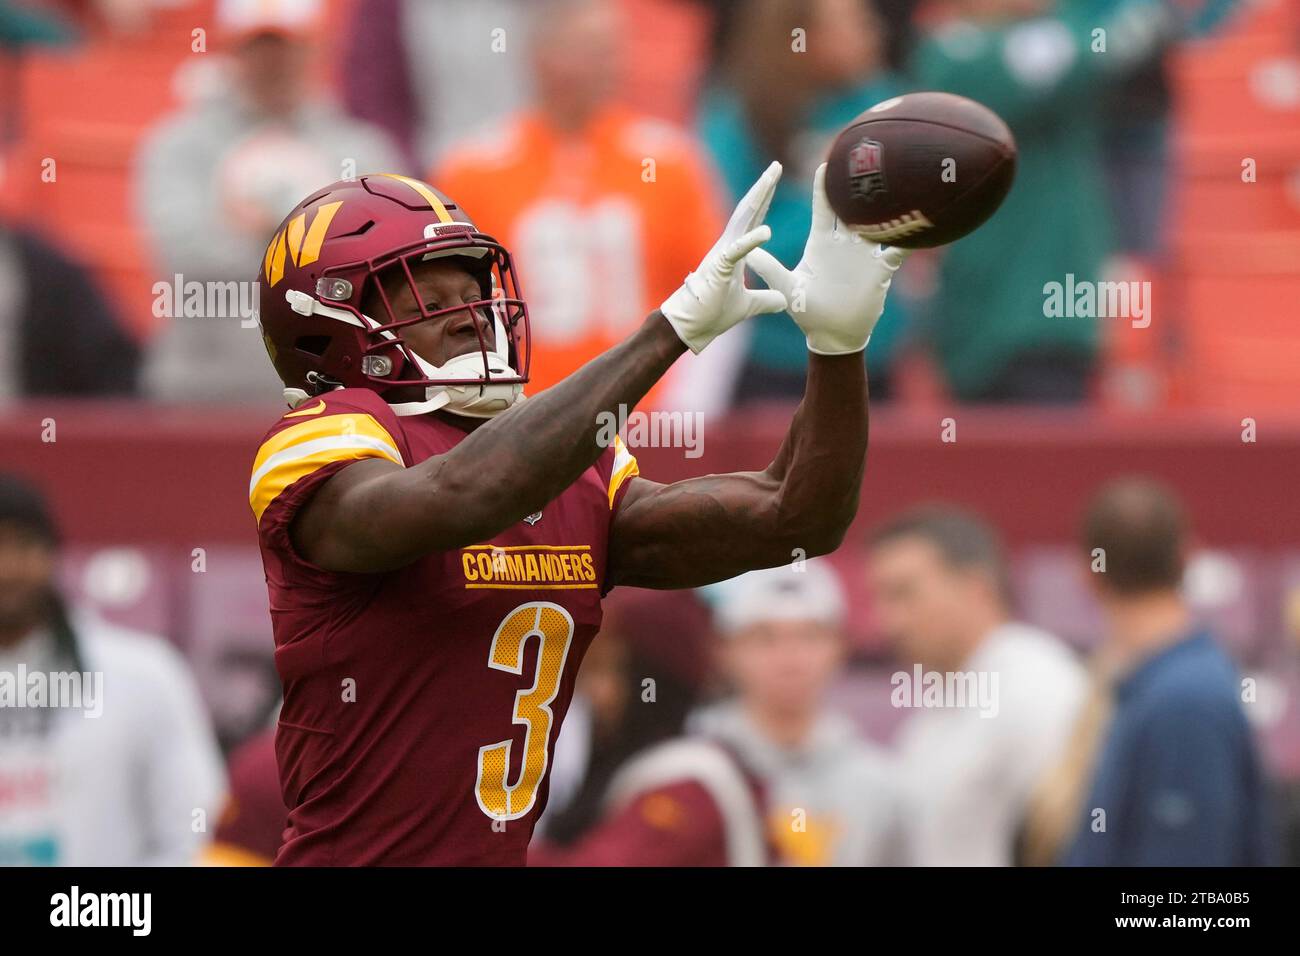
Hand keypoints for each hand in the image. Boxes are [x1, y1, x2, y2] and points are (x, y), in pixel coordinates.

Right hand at [659, 161, 789, 352]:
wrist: (690, 328)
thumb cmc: (712, 315)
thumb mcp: (748, 306)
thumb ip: (765, 300)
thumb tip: (784, 302)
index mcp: (735, 252)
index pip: (753, 220)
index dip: (765, 200)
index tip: (776, 179)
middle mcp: (728, 247)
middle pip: (749, 211)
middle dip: (763, 188)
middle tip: (776, 166)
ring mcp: (722, 255)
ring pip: (742, 220)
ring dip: (758, 199)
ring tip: (771, 178)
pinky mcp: (718, 269)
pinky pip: (737, 252)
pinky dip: (751, 241)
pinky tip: (766, 230)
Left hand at [746, 163, 907, 355]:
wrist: (833, 335)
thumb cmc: (808, 313)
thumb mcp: (789, 289)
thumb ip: (770, 269)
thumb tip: (747, 251)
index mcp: (821, 243)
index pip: (824, 208)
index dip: (824, 186)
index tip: (825, 163)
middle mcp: (845, 243)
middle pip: (853, 207)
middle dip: (858, 185)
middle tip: (864, 159)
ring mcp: (865, 254)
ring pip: (878, 222)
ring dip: (886, 205)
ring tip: (895, 181)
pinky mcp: (881, 269)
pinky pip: (898, 249)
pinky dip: (908, 237)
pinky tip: (920, 222)